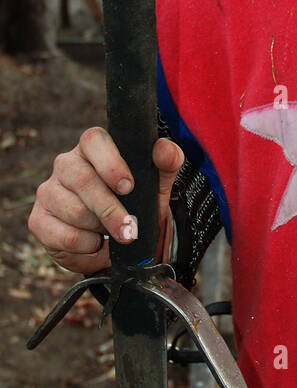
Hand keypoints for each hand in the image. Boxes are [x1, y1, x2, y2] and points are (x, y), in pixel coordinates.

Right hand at [28, 126, 184, 274]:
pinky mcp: (38, 220)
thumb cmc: (136, 202)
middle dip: (110, 210)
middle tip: (130, 230)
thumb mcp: (157, 183)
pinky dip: (86, 247)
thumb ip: (167, 162)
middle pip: (82, 180)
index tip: (128, 187)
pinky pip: (62, 235)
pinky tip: (95, 244)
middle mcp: (65, 164)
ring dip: (100, 229)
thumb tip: (164, 149)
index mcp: (93, 147)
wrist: (120, 239)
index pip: (93, 140)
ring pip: (74, 210)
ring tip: (111, 233)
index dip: (110, 163)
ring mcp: (48, 191)